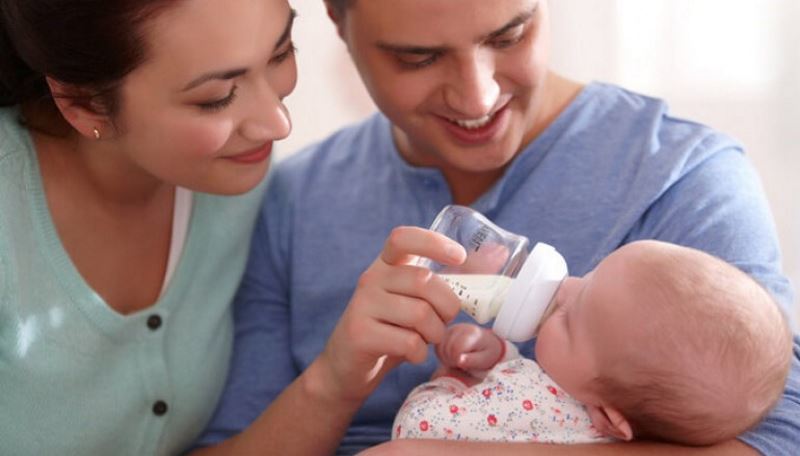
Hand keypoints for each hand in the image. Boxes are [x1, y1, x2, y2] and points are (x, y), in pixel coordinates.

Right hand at [317, 226, 466, 402]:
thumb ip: (451, 279)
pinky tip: (411, 353)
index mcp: (386, 265)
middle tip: (445, 321)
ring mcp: (362, 305)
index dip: (433, 242)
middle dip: (447, 306)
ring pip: (419, 314)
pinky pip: (407, 342)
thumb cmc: (393, 329)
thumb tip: (499, 253)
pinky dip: (419, 353)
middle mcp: (371, 278)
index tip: (459, 257)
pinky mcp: (360, 333)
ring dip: (434, 333)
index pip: (403, 238)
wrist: (348, 368)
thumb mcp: (417, 300)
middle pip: (424, 281)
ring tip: (427, 339)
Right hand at [435, 323, 504, 371]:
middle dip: (451, 359)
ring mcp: (451, 328)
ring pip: (439, 346)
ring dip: (446, 357)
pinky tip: (451, 356)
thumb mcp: (485, 359)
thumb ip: (472, 360)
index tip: (462, 364)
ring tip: (457, 360)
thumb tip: (458, 360)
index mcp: (472, 333)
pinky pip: (437, 346)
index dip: (456, 360)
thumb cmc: (487, 353)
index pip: (456, 348)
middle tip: (460, 363)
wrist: (488, 343)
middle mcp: (460, 327)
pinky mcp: (445, 331)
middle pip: (446, 347)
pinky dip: (442, 354)